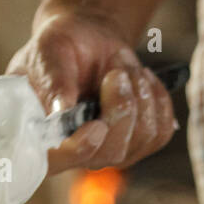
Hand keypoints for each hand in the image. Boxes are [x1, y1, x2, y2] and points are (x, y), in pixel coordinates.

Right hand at [7, 10, 176, 174]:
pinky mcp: (138, 143)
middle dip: (121, 107)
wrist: (88, 42)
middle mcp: (76, 153)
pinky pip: (161, 131)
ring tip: (124, 70)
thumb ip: (52, 81)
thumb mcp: (48, 53)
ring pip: (141, 138)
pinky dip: (157, 98)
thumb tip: (60, 109)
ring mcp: (110, 151)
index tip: (96, 125)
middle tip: (116, 74)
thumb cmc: (59, 48)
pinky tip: (140, 81)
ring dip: (140, 95)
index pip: (59, 161)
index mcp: (41, 137)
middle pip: (111, 152)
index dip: (80, 149)